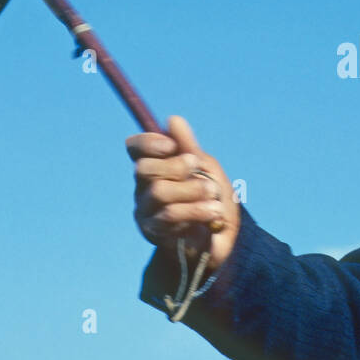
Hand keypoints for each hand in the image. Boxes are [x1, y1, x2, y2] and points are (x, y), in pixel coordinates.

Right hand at [126, 115, 240, 270]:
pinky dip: (196, 211)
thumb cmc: (213, 200)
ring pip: (159, 192)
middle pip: (143, 169)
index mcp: (155, 167)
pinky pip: (169, 216)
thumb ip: (189, 147)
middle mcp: (144, 188)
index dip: (149, 143)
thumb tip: (172, 120)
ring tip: (214, 195)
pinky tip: (214, 214)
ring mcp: (146, 211)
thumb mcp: (207, 169)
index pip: (135, 148)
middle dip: (176, 167)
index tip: (172, 146)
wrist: (224, 240)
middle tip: (198, 169)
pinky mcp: (154, 233)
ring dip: (192, 190)